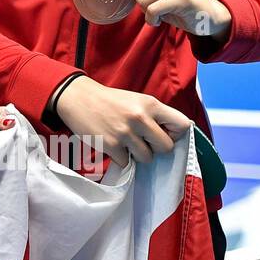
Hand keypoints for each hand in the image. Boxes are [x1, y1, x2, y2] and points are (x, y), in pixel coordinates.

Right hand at [53, 75, 192, 166]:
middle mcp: (140, 118)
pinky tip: (112, 144)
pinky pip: (127, 162)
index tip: (163, 134)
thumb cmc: (109, 101)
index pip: (182, 125)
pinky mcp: (111, 146)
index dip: (175, 134)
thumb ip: (155, 115)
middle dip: (156, 147)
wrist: (77, 98)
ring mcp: (126, 133)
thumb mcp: (136, 100)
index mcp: (150, 104)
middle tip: (143, 141)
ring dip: (137, 154)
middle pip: (166, 147)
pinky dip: (120, 157)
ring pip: (147, 158)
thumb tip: (173, 137)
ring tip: (125, 142)